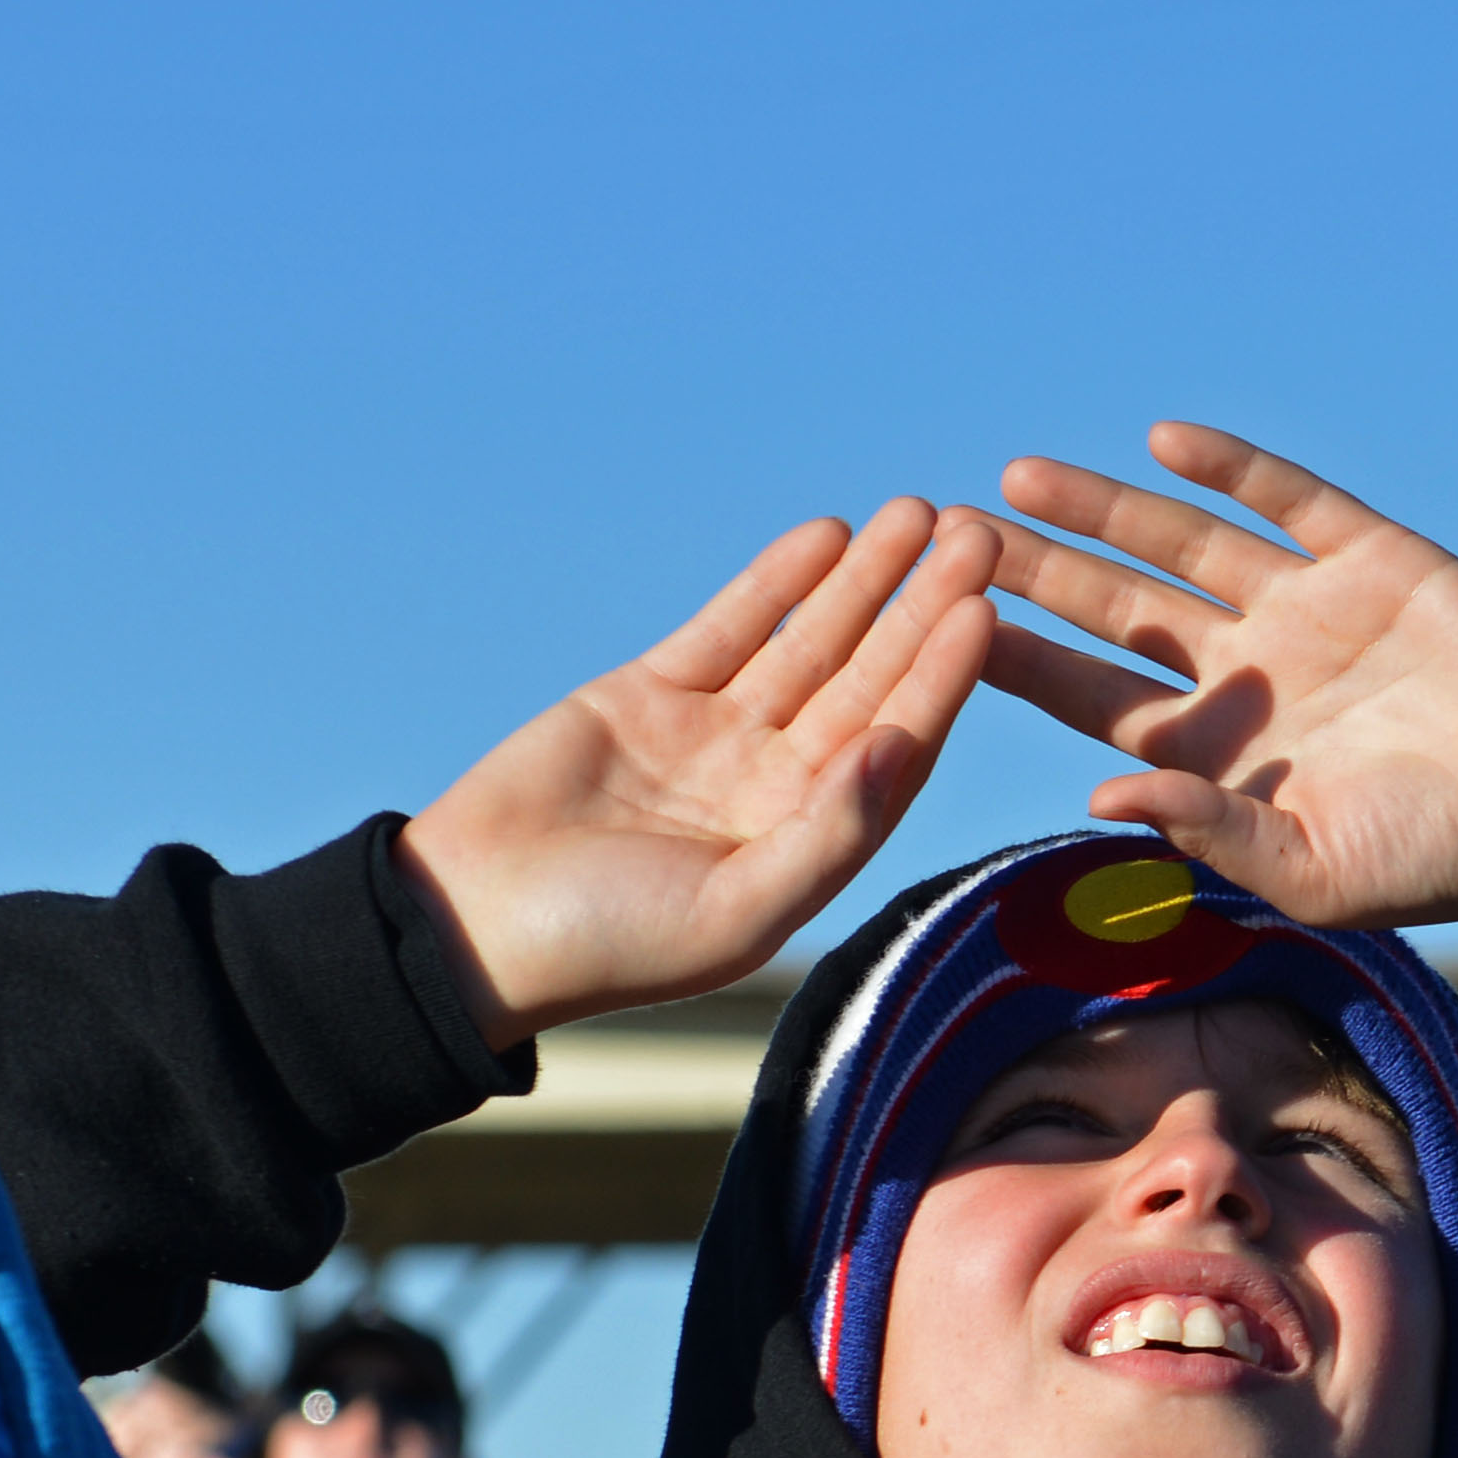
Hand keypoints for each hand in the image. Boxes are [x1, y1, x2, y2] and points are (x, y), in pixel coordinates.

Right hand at [401, 501, 998, 1040]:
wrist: (473, 924)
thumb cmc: (610, 945)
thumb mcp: (735, 912)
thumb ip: (826, 835)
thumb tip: (900, 746)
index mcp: (810, 844)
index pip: (898, 745)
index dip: (942, 678)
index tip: (984, 611)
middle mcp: (777, 787)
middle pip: (869, 682)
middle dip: (921, 609)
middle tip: (979, 536)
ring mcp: (717, 736)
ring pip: (809, 643)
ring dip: (864, 580)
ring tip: (917, 513)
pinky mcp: (650, 694)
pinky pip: (730, 628)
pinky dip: (777, 583)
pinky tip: (829, 536)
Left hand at [974, 428, 1457, 930]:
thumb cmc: (1435, 860)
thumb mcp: (1310, 870)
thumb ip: (1206, 832)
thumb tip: (1099, 795)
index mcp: (1219, 750)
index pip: (1090, 696)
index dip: (1019, 663)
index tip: (939, 631)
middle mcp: (1248, 670)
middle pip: (1115, 607)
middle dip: (1037, 571)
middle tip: (948, 534)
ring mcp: (1305, 607)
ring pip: (1182, 542)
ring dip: (1104, 508)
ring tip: (1019, 479)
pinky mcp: (1371, 557)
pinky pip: (1288, 499)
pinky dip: (1233, 469)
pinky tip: (1165, 442)